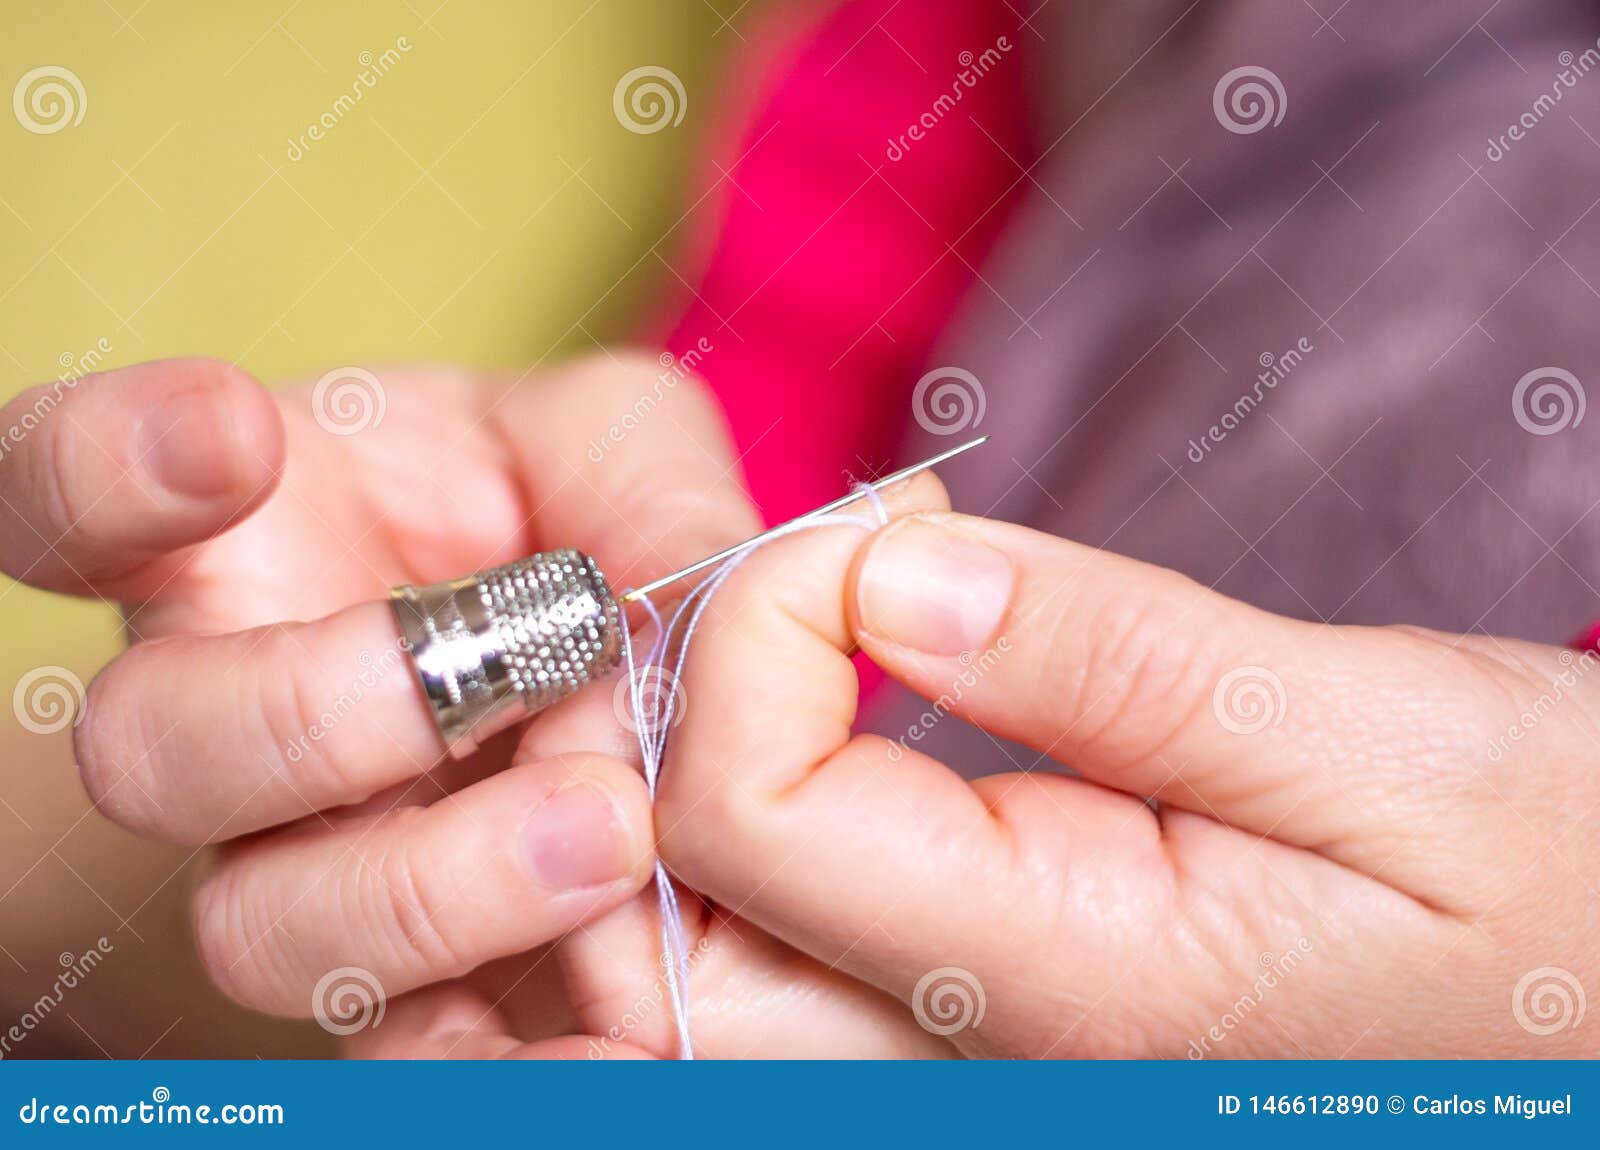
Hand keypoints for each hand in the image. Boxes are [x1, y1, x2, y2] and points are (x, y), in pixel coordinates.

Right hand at [0, 353, 758, 1053]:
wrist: (643, 681)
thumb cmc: (593, 524)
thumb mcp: (626, 457)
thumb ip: (635, 478)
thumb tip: (657, 600)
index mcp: (241, 554)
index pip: (66, 505)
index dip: (96, 475)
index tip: (230, 433)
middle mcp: (237, 725)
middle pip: (152, 753)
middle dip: (312, 717)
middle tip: (493, 685)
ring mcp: (311, 872)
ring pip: (261, 926)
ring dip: (429, 887)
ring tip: (607, 836)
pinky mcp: (415, 997)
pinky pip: (410, 1066)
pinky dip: (507, 1070)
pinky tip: (615, 1052)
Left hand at [640, 508, 1597, 1056]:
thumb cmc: (1554, 881)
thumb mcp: (1383, 744)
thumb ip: (1114, 665)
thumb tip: (885, 576)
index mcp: (1060, 986)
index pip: (742, 814)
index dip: (754, 627)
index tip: (888, 523)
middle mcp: (966, 1065)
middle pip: (660, 929)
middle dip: (674, 719)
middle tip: (812, 577)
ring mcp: (956, 1068)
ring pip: (691, 961)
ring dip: (695, 772)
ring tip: (821, 628)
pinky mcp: (969, 1035)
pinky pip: (774, 952)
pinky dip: (751, 816)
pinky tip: (841, 712)